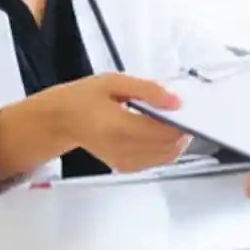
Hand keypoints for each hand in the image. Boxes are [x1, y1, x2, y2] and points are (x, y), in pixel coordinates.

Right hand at [49, 73, 191, 172]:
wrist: (63, 119)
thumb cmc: (86, 97)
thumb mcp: (114, 81)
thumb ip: (147, 90)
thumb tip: (176, 102)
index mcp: (117, 126)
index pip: (162, 132)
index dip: (180, 122)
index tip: (185, 107)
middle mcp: (121, 150)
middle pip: (167, 148)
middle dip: (181, 131)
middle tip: (180, 113)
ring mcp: (123, 162)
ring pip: (165, 158)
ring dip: (175, 141)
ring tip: (169, 121)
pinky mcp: (125, 167)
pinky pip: (155, 162)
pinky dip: (165, 149)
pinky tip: (159, 133)